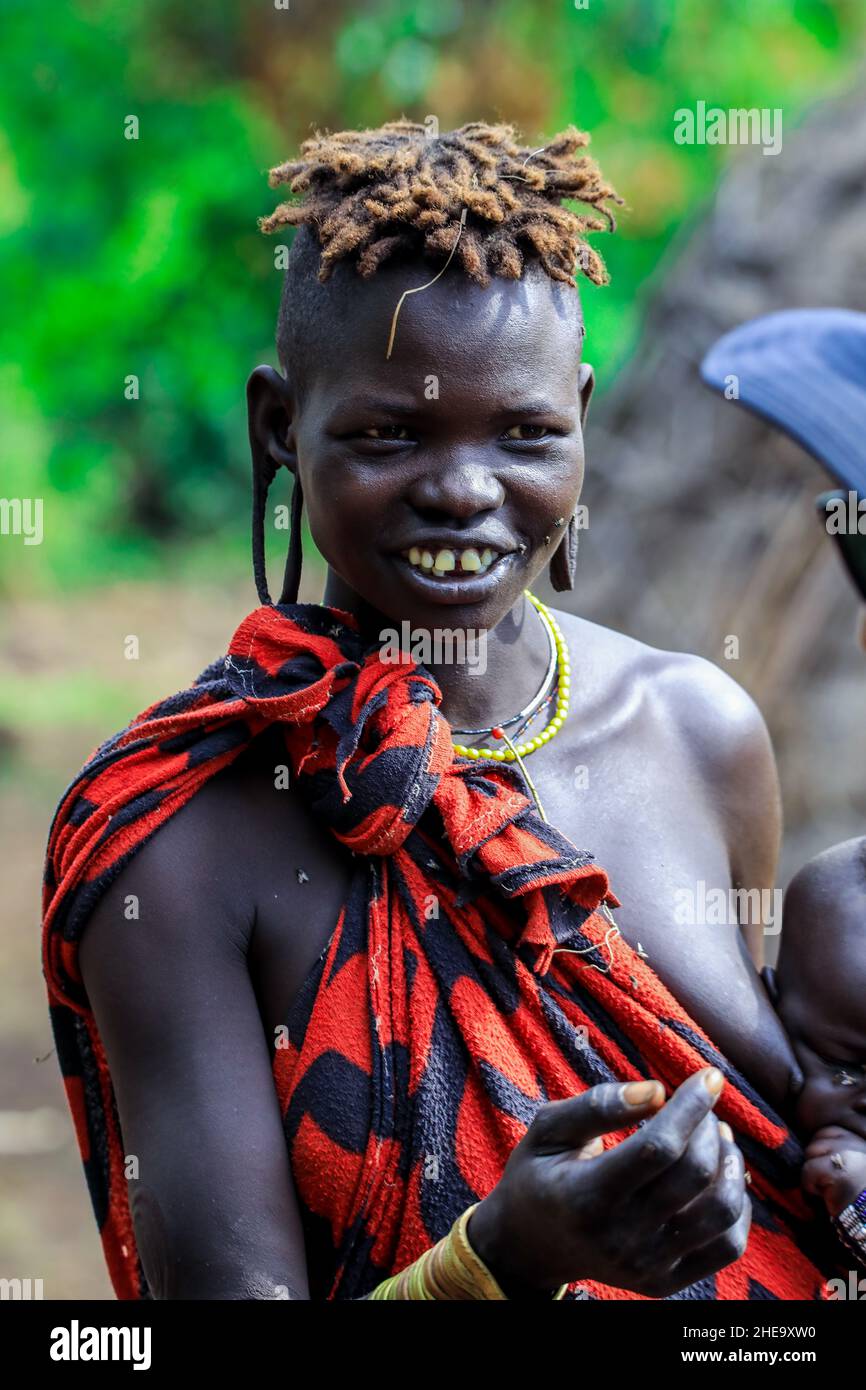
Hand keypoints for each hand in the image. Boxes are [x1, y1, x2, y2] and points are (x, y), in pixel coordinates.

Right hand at [468, 1067, 749, 1297]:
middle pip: (695, 1174)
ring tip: (716, 1136)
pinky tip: (721, 1176)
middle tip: (701, 1106)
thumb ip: (597, 1106)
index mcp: (586, 1197)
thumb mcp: (548, 1129)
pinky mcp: (666, 1282)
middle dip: (709, 1126)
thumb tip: (657, 1090)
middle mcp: (620, 1239)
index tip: (710, 1076)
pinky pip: (727, 1245)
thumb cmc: (539, 1174)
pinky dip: (737, 1205)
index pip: (658, 1147)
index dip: (691, 1106)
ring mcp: (647, 1266)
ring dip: (730, 1162)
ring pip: (720, 1210)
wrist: (529, 1246)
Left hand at [802, 1125, 865, 1215]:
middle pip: (817, 1139)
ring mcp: (847, 1155)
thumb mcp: (857, 1165)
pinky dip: (809, 1186)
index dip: (822, 1150)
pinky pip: (808, 1170)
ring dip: (813, 1174)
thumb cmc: (862, 1197)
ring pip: (810, 1152)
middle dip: (816, 1160)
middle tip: (827, 1181)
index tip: (826, 1168)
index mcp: (861, 1141)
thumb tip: (812, 1146)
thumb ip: (840, 1151)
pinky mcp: (837, 1173)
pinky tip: (825, 1198)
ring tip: (828, 1190)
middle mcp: (856, 1144)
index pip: (829, 1131)